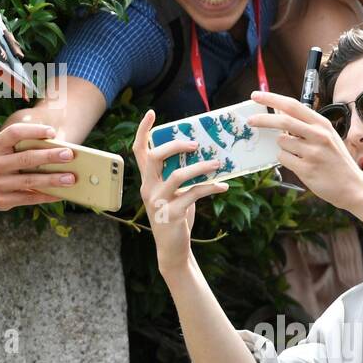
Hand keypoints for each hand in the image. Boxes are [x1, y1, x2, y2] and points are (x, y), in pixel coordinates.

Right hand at [0, 121, 76, 209]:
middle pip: (25, 158)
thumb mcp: (15, 148)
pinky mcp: (0, 200)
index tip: (53, 132)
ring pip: (28, 181)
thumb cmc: (12, 160)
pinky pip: (28, 198)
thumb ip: (34, 145)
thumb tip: (62, 147)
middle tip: (69, 155)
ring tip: (70, 178)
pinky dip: (47, 196)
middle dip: (49, 156)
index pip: (14, 133)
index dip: (34, 131)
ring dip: (51, 180)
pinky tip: (61, 193)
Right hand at [131, 109, 226, 264]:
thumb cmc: (176, 216)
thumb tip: (202, 153)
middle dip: (175, 146)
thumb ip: (179, 174)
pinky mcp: (172, 214)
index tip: (152, 113)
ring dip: (200, 167)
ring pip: (177, 175)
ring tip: (217, 162)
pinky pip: (194, 194)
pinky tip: (223, 186)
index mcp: (146, 180)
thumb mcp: (174, 193)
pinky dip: (210, 187)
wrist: (172, 249)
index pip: (139, 150)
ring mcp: (158, 201)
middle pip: (155, 157)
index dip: (143, 130)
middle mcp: (148, 188)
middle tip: (194, 143)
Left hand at [247, 91, 362, 210]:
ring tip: (300, 155)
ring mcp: (313, 153)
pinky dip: (286, 160)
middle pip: (283, 121)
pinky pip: (283, 159)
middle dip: (263, 120)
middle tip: (249, 121)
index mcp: (322, 124)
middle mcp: (319, 135)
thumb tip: (277, 111)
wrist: (352, 186)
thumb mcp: (325, 135)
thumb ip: (304, 124)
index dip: (271, 99)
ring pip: (281, 143)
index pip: (292, 105)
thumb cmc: (335, 159)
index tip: (255, 95)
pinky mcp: (307, 169)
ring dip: (282, 147)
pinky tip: (301, 164)